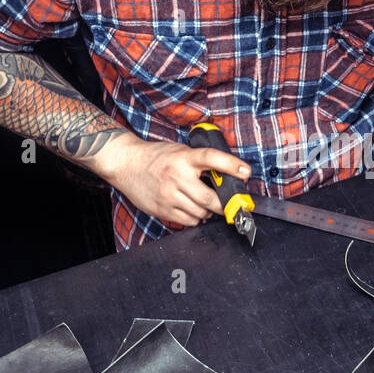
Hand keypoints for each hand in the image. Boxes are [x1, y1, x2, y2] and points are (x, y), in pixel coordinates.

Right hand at [98, 136, 250, 226]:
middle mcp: (177, 177)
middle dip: (223, 204)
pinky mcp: (162, 210)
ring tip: (204, 204)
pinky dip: (196, 218)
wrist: (127, 163)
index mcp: (184, 158)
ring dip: (208, 212)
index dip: (232, 165)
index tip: (246, 172)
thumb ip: (200, 162)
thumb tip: (226, 176)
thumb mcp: (180, 151)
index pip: (212, 159)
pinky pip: (188, 221)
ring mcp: (168, 195)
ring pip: (200, 213)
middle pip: (210, 198)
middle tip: (228, 203)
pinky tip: (192, 209)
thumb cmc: (156, 157)